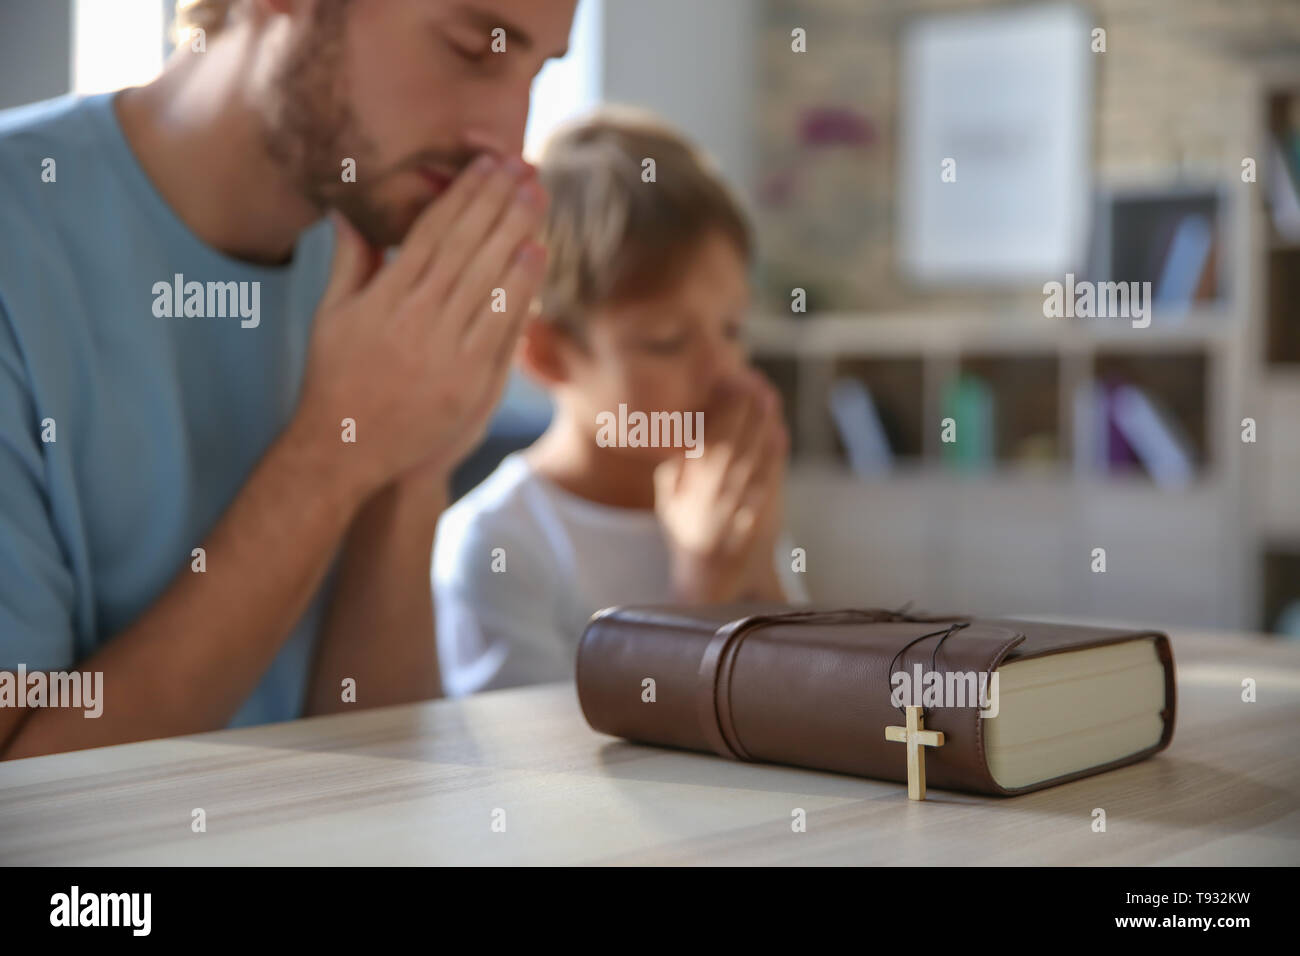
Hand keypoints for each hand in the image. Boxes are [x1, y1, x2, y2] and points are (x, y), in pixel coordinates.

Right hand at [291, 155, 548, 501]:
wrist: (344, 449)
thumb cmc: (334, 379)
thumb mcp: (331, 316)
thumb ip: (349, 262)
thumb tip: (348, 210)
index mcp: (383, 297)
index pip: (430, 232)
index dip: (461, 195)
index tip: (484, 165)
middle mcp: (414, 318)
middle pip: (464, 246)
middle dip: (495, 201)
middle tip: (522, 166)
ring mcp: (443, 350)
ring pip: (486, 279)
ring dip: (515, 232)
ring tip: (536, 195)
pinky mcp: (467, 381)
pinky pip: (500, 324)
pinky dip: (520, 287)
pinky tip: (537, 253)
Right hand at [654, 368, 788, 603]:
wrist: (706, 583)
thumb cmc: (686, 534)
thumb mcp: (668, 502)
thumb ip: (674, 467)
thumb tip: (682, 429)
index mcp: (686, 491)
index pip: (703, 441)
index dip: (715, 411)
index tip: (724, 384)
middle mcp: (709, 500)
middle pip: (730, 446)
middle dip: (742, 411)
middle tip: (752, 380)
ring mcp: (735, 512)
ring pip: (751, 461)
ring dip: (761, 427)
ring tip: (767, 397)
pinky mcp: (757, 521)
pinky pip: (767, 483)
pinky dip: (774, 458)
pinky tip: (779, 432)